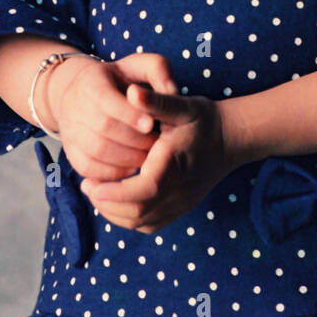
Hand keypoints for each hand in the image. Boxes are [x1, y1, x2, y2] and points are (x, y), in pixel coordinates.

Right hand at [45, 52, 178, 182]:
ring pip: (96, 150)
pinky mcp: (71, 151)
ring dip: (126, 157)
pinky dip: (111, 173)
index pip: (106, 99)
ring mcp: (70, 131)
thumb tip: (171, 89)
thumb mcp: (138, 65)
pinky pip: (88, 168)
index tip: (151, 124)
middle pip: (103, 127)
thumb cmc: (119, 79)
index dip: (129, 114)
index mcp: (91, 82)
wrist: (78, 93)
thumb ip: (158, 69)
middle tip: (157, 144)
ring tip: (149, 157)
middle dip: (134, 139)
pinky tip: (132, 169)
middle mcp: (75, 106)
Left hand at [79, 87, 234, 232]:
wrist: (230, 139)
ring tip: (96, 192)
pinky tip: (115, 201)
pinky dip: (128, 219)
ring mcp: (181, 204)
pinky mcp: (181, 209)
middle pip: (137, 213)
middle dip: (107, 203)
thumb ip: (155, 101)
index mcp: (175, 166)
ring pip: (141, 223)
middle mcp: (179, 191)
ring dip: (114, 212)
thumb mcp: (180, 105)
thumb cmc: (202, 119)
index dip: (114, 193)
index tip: (89, 184)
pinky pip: (149, 225)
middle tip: (87, 186)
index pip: (143, 191)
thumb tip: (131, 91)